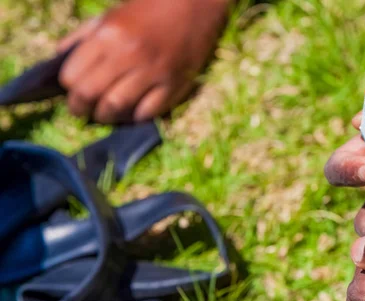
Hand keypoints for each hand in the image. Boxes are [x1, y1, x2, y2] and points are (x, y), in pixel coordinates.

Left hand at [57, 0, 227, 122]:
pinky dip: (136, 116)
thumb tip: (61, 58)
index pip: (72, 75)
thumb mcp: (111, 15)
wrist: (193, 7)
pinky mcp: (174, 85)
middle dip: (80, 108)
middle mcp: (128, 55)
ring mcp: (153, 72)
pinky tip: (133, 110)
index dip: (69, 86)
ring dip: (106, 116)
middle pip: (90, 94)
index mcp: (108, 35)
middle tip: (83, 110)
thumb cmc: (150, 9)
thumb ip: (84, 36)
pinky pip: (147, 112)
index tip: (74, 90)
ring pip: (116, 107)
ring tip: (106, 113)